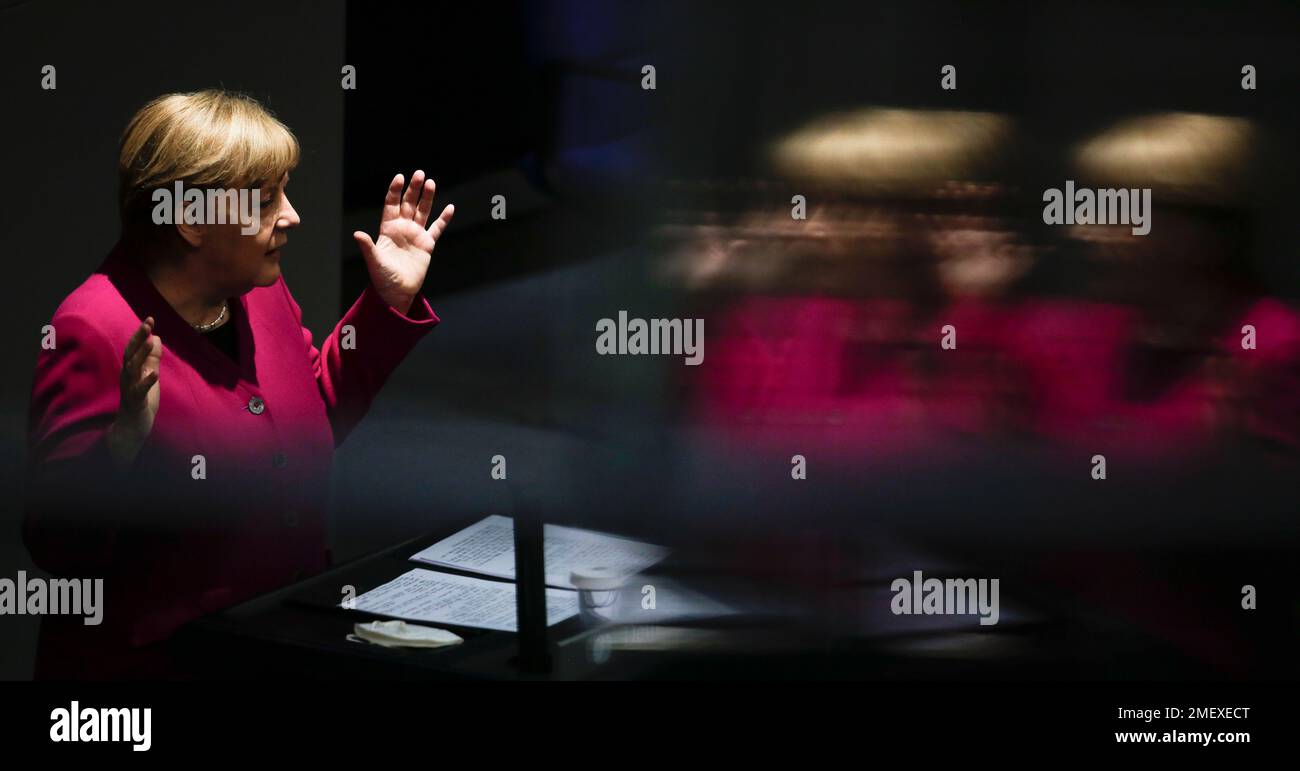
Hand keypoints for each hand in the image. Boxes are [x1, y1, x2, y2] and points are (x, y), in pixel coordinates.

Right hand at [108, 317, 160, 468]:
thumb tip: (156, 337)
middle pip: (130, 353)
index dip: (141, 333)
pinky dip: (146, 382)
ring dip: (141, 354)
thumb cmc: (141, 400)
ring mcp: (129, 389)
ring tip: (150, 341)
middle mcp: (127, 376)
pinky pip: (138, 391)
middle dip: (138, 338)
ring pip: (132, 369)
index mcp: (131, 369)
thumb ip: (152, 358)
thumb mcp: (149, 375)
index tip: (150, 318)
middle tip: (147, 323)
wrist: (133, 426)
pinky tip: (154, 374)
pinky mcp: (134, 402)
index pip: (134, 347)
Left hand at [352, 170, 454, 314]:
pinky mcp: (427, 244)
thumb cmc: (382, 277)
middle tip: (419, 174)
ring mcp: (415, 235)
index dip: (395, 191)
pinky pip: (437, 228)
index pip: (391, 204)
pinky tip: (450, 208)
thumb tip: (357, 234)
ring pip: (422, 211)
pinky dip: (444, 219)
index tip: (400, 177)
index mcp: (388, 229)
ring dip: (427, 198)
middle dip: (413, 189)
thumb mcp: (374, 260)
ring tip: (431, 183)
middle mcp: (402, 228)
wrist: (397, 291)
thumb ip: (368, 246)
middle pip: (409, 203)